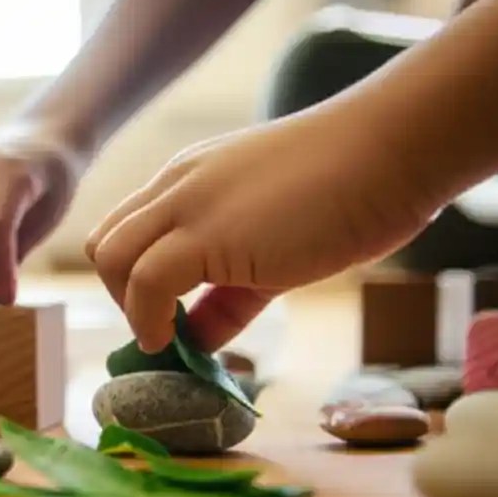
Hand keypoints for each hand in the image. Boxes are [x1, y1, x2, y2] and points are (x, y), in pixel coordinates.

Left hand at [84, 111, 438, 354]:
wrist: (390, 152)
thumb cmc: (348, 188)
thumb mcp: (273, 242)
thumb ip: (231, 290)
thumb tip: (199, 338)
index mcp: (187, 182)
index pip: (127, 232)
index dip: (133, 282)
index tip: (166, 317)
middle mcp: (175, 188)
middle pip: (107, 246)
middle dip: (121, 297)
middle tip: (165, 330)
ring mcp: (187, 206)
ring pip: (112, 259)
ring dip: (129, 310)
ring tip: (168, 341)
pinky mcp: (209, 233)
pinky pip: (147, 282)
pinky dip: (148, 321)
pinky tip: (179, 344)